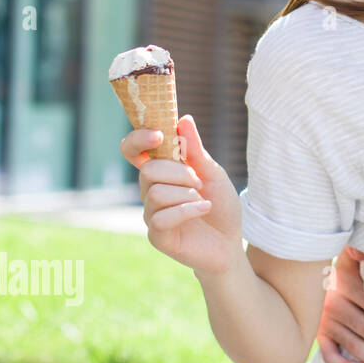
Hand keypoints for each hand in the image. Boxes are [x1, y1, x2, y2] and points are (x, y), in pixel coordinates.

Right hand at [121, 115, 241, 277]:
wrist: (231, 242)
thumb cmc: (220, 206)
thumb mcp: (213, 173)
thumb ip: (195, 150)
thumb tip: (183, 119)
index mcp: (161, 173)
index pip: (133, 151)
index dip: (138, 140)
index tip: (159, 135)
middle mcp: (150, 192)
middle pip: (148, 170)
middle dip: (180, 173)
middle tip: (199, 183)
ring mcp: (151, 214)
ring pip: (156, 193)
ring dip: (187, 194)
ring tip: (203, 201)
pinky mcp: (157, 236)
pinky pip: (162, 217)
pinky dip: (189, 210)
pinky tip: (204, 209)